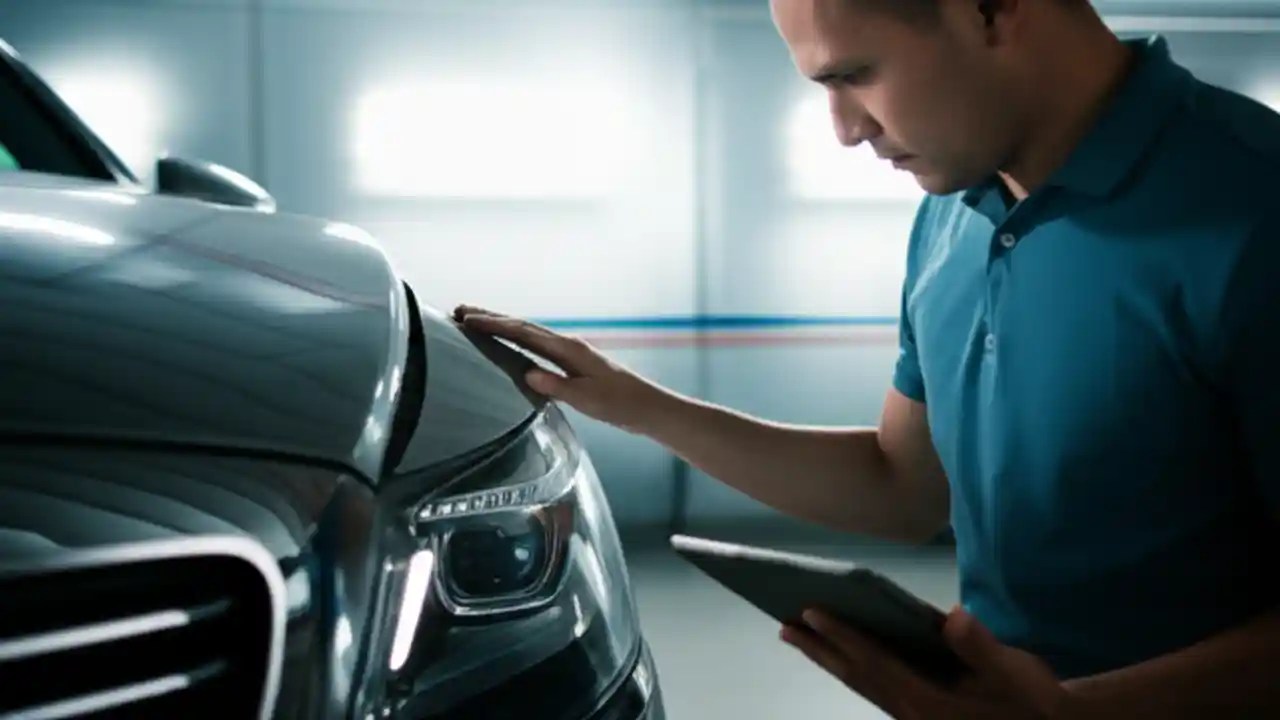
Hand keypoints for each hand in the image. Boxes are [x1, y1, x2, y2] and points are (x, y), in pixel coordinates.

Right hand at [452, 305, 670, 432]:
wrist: (648, 407)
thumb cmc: (621, 405)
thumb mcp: (588, 399)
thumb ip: (558, 386)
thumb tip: (528, 373)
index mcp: (569, 350)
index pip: (525, 333)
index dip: (495, 325)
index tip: (468, 319)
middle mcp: (567, 346)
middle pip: (523, 327)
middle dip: (492, 318)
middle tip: (460, 310)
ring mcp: (570, 353)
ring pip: (529, 334)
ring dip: (502, 326)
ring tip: (475, 322)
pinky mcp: (572, 365)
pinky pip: (536, 347)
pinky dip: (516, 340)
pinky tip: (508, 344)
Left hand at [781, 607, 1082, 719]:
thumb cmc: (1032, 702)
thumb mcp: (1014, 674)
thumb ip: (981, 648)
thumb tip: (953, 618)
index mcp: (927, 702)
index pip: (874, 661)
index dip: (842, 635)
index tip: (812, 612)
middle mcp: (911, 713)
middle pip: (855, 675)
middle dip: (819, 649)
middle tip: (784, 626)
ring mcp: (911, 716)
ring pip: (860, 684)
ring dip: (829, 659)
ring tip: (799, 635)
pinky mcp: (917, 714)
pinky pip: (874, 688)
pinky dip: (852, 668)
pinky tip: (843, 653)